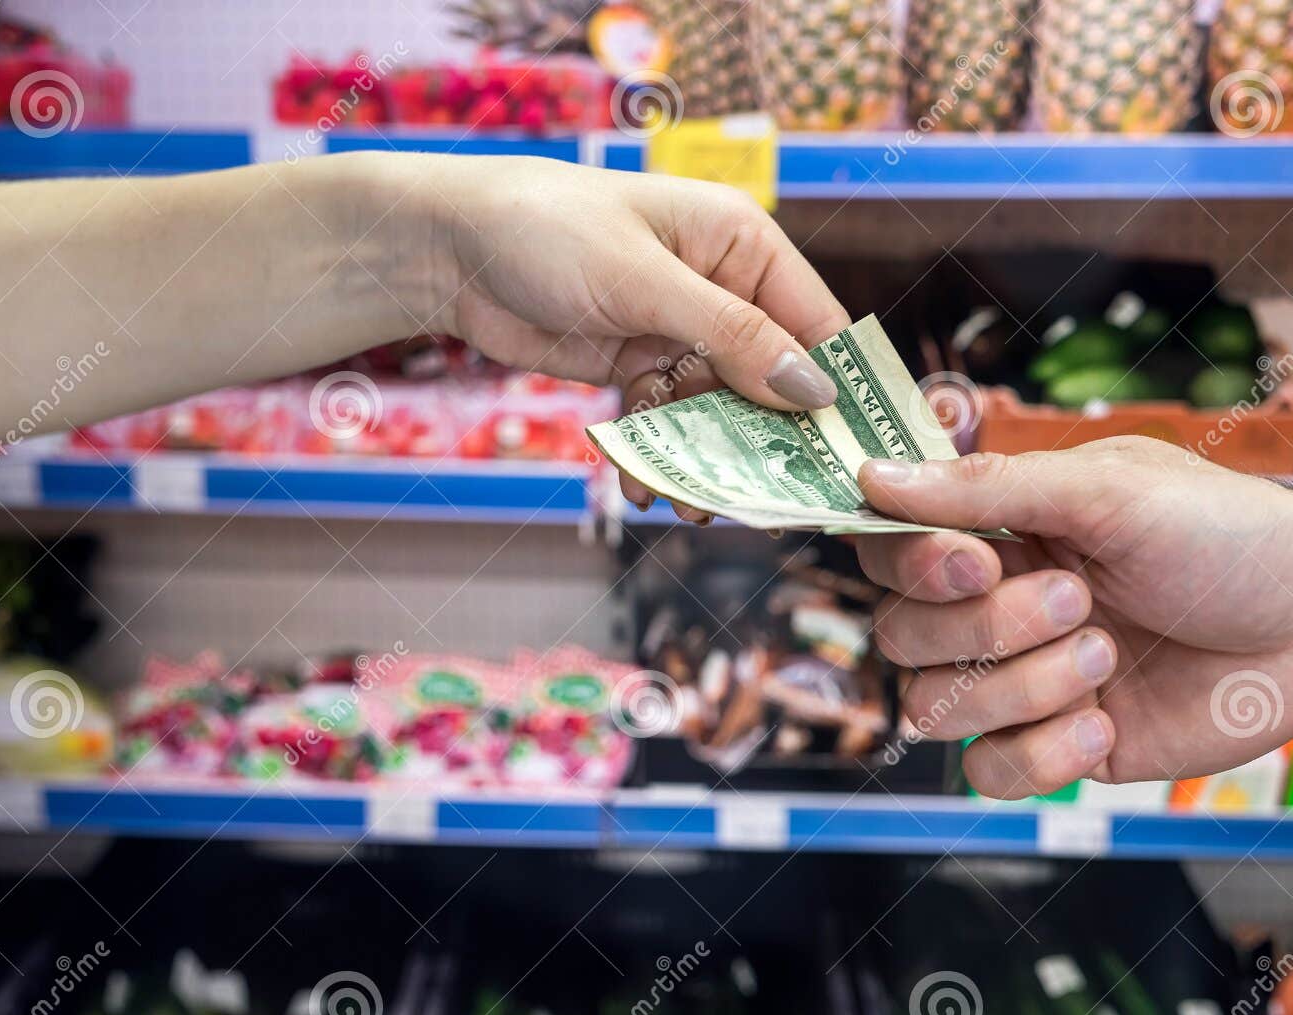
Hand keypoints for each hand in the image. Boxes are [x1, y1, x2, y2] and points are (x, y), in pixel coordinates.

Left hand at [417, 157, 849, 511]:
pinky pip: (668, 421)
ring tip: (693, 506)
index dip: (834, 390)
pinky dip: (658, 454)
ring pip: (718, 410)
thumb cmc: (547, 229)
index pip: (815, 323)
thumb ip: (730, 336)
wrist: (446, 249)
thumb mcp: (644, 283)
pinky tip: (644, 486)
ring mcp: (680, 330)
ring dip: (708, 458)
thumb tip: (812, 390)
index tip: (847, 457)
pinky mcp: (640, 366)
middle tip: (769, 502)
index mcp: (741, 243)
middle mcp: (722, 287)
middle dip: (765, 440)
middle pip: (771, 379)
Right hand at [854, 438, 1292, 798]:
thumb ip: (988, 488)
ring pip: (935, 707)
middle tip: (1083, 602)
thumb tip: (874, 477)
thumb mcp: (1109, 491)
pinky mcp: (1061, 745)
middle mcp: (1000, 604)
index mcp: (1004, 529)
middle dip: (988, 628)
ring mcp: (1026, 679)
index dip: (913, 566)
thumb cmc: (1228, 534)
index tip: (978, 562)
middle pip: (901, 636)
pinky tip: (1106, 725)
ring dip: (1021, 686)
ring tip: (1108, 657)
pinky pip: (989, 772)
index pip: (891, 552)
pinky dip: (1041, 755)